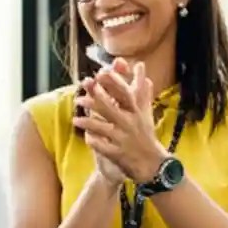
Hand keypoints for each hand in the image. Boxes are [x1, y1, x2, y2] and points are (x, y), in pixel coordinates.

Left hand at [72, 59, 167, 183]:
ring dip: (87, 122)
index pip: (125, 93)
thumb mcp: (145, 110)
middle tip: (79, 97)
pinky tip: (86, 137)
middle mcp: (130, 123)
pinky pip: (101, 146)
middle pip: (110, 108)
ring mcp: (123, 139)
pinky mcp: (117, 153)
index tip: (100, 73)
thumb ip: (140, 88)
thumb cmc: (145, 132)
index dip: (113, 82)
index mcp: (136, 111)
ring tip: (76, 119)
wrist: (152, 162)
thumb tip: (139, 65)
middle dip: (94, 101)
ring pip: (102, 128)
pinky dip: (93, 141)